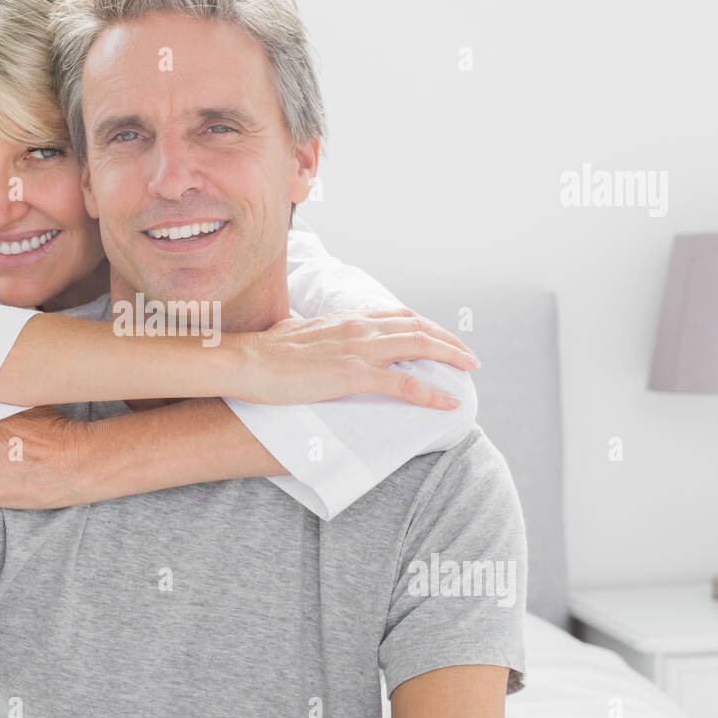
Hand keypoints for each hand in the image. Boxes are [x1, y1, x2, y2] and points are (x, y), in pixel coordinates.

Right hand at [235, 306, 479, 406]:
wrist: (248, 361)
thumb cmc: (266, 352)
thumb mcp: (301, 332)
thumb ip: (321, 334)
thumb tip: (321, 339)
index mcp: (347, 318)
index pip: (398, 315)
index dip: (426, 326)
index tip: (442, 338)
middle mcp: (359, 327)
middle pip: (417, 328)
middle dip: (448, 341)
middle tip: (468, 357)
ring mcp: (358, 350)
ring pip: (418, 347)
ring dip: (449, 358)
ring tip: (469, 370)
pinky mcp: (352, 376)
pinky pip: (403, 385)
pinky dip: (431, 394)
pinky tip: (448, 402)